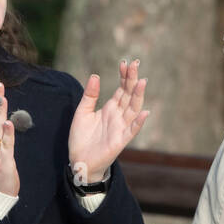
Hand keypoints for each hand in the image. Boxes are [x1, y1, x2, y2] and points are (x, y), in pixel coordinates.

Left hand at [68, 58, 149, 182]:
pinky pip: (132, 130)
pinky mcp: (120, 141)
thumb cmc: (81, 138)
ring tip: (141, 82)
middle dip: (132, 80)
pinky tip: (144, 113)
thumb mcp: (82, 112)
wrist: (79, 160)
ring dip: (138, 96)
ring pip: (133, 109)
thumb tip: (96, 76)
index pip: (121, 89)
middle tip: (135, 64)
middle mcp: (118, 116)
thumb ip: (90, 95)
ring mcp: (121, 128)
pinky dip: (138, 123)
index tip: (125, 63)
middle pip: (129, 95)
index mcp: (110, 108)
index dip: (124, 76)